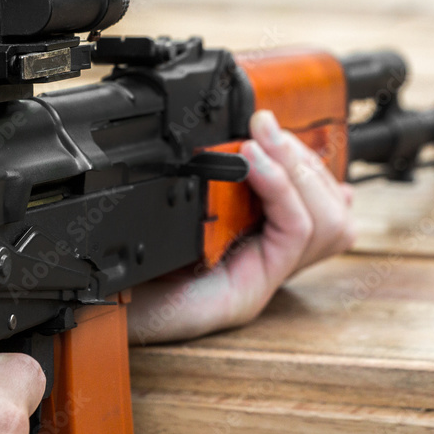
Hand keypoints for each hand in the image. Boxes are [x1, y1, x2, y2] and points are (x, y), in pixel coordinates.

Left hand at [127, 110, 354, 343]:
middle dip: (306, 157)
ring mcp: (261, 281)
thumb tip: (241, 139)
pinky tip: (255, 164)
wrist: (100, 310)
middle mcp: (266, 264)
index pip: (319, 203)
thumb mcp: (176, 207)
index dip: (313, 164)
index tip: (278, 124)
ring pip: (327, 223)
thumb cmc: (129, 264)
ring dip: (300, 170)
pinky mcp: (249, 294)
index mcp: (255, 243)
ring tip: (265, 141)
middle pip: (333, 212)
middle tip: (267, 125)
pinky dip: (282, 189)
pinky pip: (294, 232)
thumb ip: (210, 181)